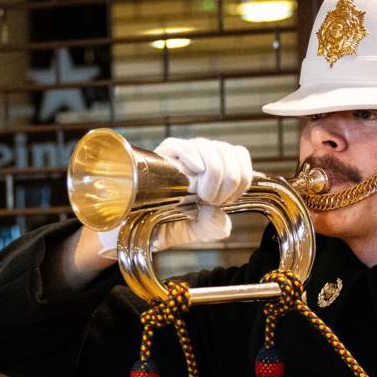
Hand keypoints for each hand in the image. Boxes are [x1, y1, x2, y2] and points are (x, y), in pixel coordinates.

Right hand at [95, 137, 252, 257]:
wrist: (135, 227)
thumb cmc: (167, 223)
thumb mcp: (195, 231)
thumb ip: (213, 227)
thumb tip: (220, 218)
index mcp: (216, 168)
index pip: (240, 155)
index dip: (241, 179)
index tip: (225, 201)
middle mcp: (203, 155)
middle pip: (229, 152)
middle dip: (228, 183)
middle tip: (210, 201)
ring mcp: (184, 152)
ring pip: (211, 149)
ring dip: (212, 176)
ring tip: (198, 196)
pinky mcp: (163, 153)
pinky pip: (183, 146)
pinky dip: (193, 159)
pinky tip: (191, 175)